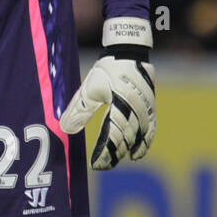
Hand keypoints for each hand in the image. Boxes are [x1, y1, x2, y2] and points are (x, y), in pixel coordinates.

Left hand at [61, 17, 155, 169]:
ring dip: (131, 150)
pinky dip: (146, 141)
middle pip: (126, 138)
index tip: (95, 164)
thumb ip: (79, 110)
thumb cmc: (108, 69)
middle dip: (115, 154)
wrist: (129, 51)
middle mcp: (136, 109)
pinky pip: (151, 128)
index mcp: (120, 104)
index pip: (112, 135)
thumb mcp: (89, 88)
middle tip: (103, 165)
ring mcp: (146, 108)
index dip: (104, 152)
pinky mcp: (151, 106)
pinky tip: (140, 151)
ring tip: (123, 160)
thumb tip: (65, 130)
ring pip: (141, 136)